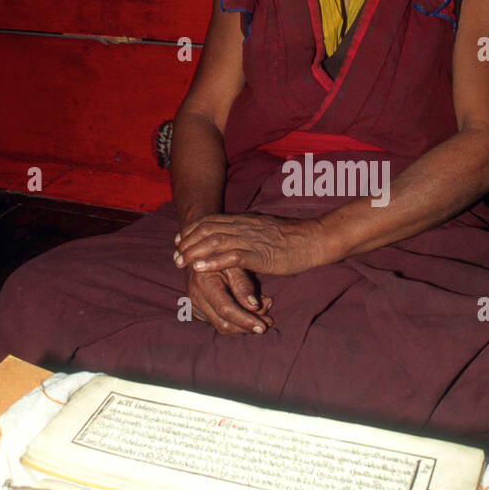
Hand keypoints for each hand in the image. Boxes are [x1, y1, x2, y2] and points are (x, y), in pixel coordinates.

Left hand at [174, 212, 328, 278]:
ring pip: (214, 241)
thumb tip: (235, 235)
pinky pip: (232, 257)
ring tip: (181, 263)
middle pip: (207, 230)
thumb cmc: (293, 238)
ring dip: (194, 252)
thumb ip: (248, 231)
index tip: (178, 240)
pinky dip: (212, 262)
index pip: (210, 221)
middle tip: (175, 256)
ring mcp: (251, 240)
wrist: (314, 240)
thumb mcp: (264, 229)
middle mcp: (243, 227)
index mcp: (244, 220)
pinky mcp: (259, 255)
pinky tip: (200, 269)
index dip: (191, 230)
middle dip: (187, 243)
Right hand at [182, 263, 274, 336]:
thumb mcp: (235, 264)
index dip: (245, 321)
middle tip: (269, 320)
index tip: (263, 328)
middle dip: (248, 325)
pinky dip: (237, 320)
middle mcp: (195, 298)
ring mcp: (194, 307)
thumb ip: (243, 285)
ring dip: (245, 324)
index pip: (226, 310)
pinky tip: (250, 309)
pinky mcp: (198, 312)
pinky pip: (220, 323)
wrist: (202, 255)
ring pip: (223, 326)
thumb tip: (254, 306)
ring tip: (263, 310)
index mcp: (203, 283)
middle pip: (224, 324)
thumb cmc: (222, 255)